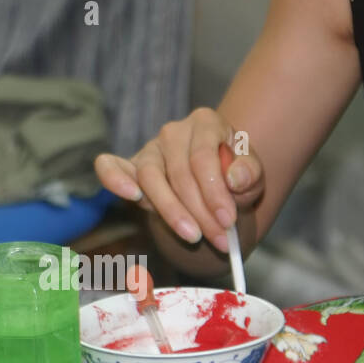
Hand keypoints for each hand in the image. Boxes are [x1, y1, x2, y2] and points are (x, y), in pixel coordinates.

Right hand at [95, 108, 264, 251]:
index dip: (214, 193)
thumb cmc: (233, 175)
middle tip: (218, 239)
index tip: (227, 221)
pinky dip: (113, 178)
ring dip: (171, 211)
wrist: (216, 182)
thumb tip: (235, 179)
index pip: (204, 158)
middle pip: (179, 173)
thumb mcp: (252, 173)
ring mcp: (149, 150)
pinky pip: (111, 167)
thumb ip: (250, 172)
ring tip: (192, 236)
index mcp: (205, 123)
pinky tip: (129, 194)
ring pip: (151, 178)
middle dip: (200, 212)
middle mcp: (173, 132)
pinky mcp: (131, 168)